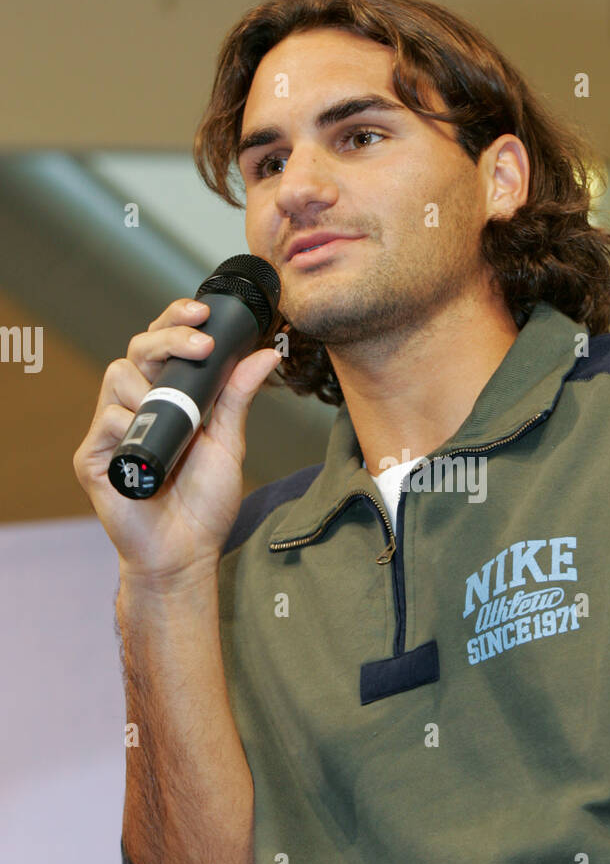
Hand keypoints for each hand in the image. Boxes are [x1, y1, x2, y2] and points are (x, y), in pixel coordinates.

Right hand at [73, 297, 281, 583]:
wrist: (186, 551)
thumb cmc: (203, 501)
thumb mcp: (228, 442)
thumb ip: (237, 396)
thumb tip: (262, 353)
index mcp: (167, 397)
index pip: (163, 343)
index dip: (176, 320)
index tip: (203, 312)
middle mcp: (135, 405)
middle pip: (138, 347)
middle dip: (169, 336)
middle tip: (200, 343)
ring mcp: (111, 429)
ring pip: (118, 375)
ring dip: (153, 390)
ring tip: (181, 424)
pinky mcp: (93, 455)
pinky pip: (107, 420)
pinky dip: (132, 426)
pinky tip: (154, 448)